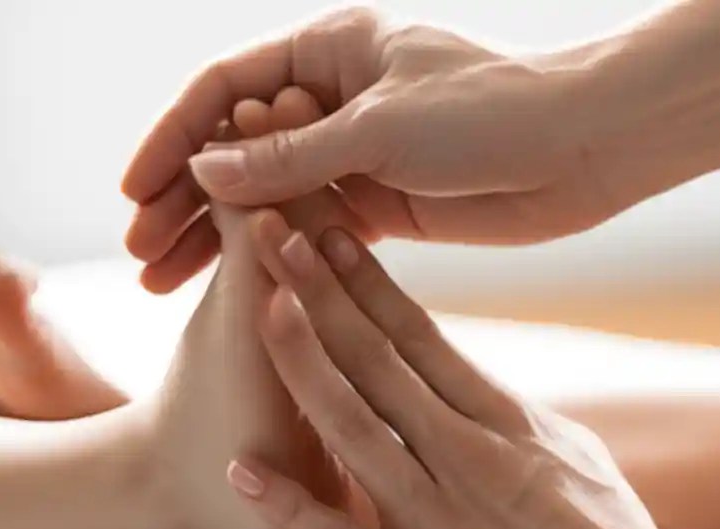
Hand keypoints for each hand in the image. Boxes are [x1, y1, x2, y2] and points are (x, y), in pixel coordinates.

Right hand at [122, 7, 637, 291]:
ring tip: (164, 283)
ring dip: (217, 236)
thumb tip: (204, 172)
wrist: (584, 150)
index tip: (135, 192)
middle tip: (142, 253)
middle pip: (236, 147)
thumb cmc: (492, 112)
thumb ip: (288, 155)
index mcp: (330, 49)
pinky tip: (232, 287)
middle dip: (184, 198)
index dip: (173, 140)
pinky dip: (271, 253)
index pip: (225, 91)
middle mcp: (335, 98)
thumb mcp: (378, 127)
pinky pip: (310, 228)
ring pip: (267, 195)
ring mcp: (357, 153)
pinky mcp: (382, 203)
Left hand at [223, 224, 719, 528]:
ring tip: (261, 309)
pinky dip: (292, 503)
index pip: (422, 337)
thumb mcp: (566, 449)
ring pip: (356, 432)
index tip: (329, 235)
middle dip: (322, 296)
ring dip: (304, 366)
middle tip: (278, 237)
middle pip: (378, 365)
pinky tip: (244, 466)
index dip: (368, 283)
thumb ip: (503, 410)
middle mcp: (465, 458)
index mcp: (503, 422)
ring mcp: (438, 521)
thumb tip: (458, 372)